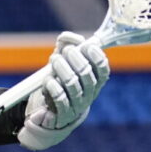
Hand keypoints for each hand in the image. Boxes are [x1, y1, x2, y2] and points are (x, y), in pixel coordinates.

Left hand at [18, 31, 109, 149]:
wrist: (51, 111)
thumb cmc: (60, 80)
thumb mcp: (65, 63)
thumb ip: (69, 47)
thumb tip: (70, 37)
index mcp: (94, 81)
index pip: (102, 70)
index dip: (97, 57)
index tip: (88, 45)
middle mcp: (89, 93)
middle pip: (86, 74)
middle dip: (76, 58)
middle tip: (66, 51)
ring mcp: (77, 105)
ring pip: (72, 85)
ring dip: (62, 69)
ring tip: (54, 59)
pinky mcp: (63, 114)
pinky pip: (60, 99)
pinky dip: (52, 87)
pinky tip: (48, 80)